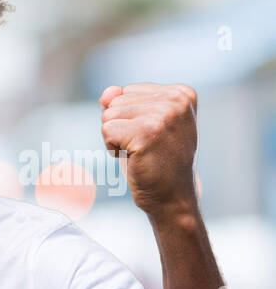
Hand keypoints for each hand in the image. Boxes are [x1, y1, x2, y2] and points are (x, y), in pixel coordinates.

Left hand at [99, 82, 198, 217]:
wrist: (172, 196)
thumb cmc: (154, 160)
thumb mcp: (140, 124)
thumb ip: (121, 102)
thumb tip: (107, 93)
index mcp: (181, 93)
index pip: (127, 92)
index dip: (129, 118)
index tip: (151, 136)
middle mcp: (177, 99)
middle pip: (116, 102)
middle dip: (120, 127)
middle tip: (145, 147)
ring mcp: (164, 114)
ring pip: (108, 115)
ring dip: (116, 138)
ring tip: (140, 152)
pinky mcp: (148, 131)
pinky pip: (107, 130)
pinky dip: (112, 148)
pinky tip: (134, 158)